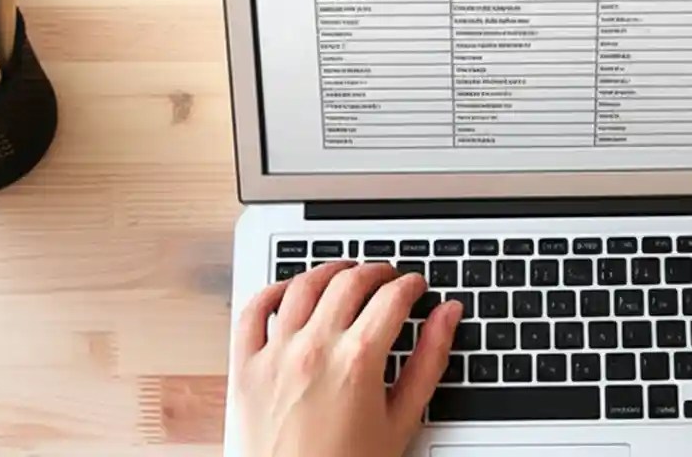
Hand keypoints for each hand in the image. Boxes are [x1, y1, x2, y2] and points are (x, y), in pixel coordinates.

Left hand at [234, 262, 462, 456]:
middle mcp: (315, 348)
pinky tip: (291, 290)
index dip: (411, 284)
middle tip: (388, 276)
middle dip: (377, 271)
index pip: (393, 297)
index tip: (415, 286)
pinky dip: (273, 290)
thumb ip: (429, 361)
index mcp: (358, 360)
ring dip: (330, 271)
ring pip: (303, 285)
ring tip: (346, 274)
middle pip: (350, 281)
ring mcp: (275, 354)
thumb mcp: (401, 420)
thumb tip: (447, 316)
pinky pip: (254, 310)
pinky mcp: (245, 366)